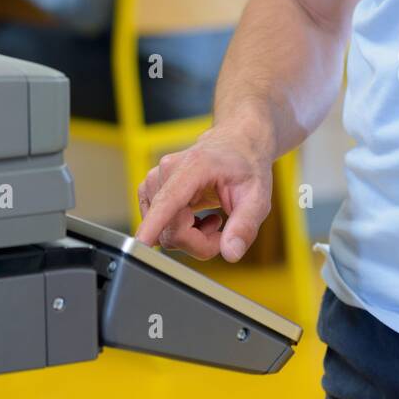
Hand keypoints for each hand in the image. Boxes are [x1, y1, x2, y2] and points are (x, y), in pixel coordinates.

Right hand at [134, 121, 273, 261]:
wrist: (236, 144)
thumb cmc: (246, 167)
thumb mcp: (258, 197)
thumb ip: (245, 226)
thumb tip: (231, 253)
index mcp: (194, 167)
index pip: (169, 201)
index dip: (154, 225)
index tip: (140, 243)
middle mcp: (167, 170)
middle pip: (170, 229)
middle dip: (198, 242)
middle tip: (222, 230)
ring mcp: (155, 179)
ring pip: (163, 232)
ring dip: (189, 237)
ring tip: (211, 220)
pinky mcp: (149, 189)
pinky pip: (159, 225)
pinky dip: (179, 230)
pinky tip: (196, 218)